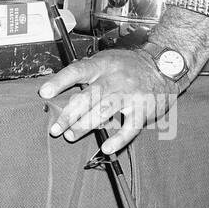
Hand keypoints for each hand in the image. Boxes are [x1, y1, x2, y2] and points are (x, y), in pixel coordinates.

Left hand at [37, 48, 178, 154]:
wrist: (164, 65)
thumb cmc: (129, 65)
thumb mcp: (106, 60)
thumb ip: (86, 72)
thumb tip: (59, 87)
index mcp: (102, 65)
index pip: (77, 71)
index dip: (59, 81)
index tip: (44, 92)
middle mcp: (114, 79)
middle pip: (88, 97)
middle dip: (69, 114)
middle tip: (56, 128)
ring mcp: (129, 95)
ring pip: (104, 112)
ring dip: (86, 126)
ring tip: (71, 136)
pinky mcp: (143, 109)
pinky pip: (130, 127)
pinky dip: (118, 139)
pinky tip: (106, 147)